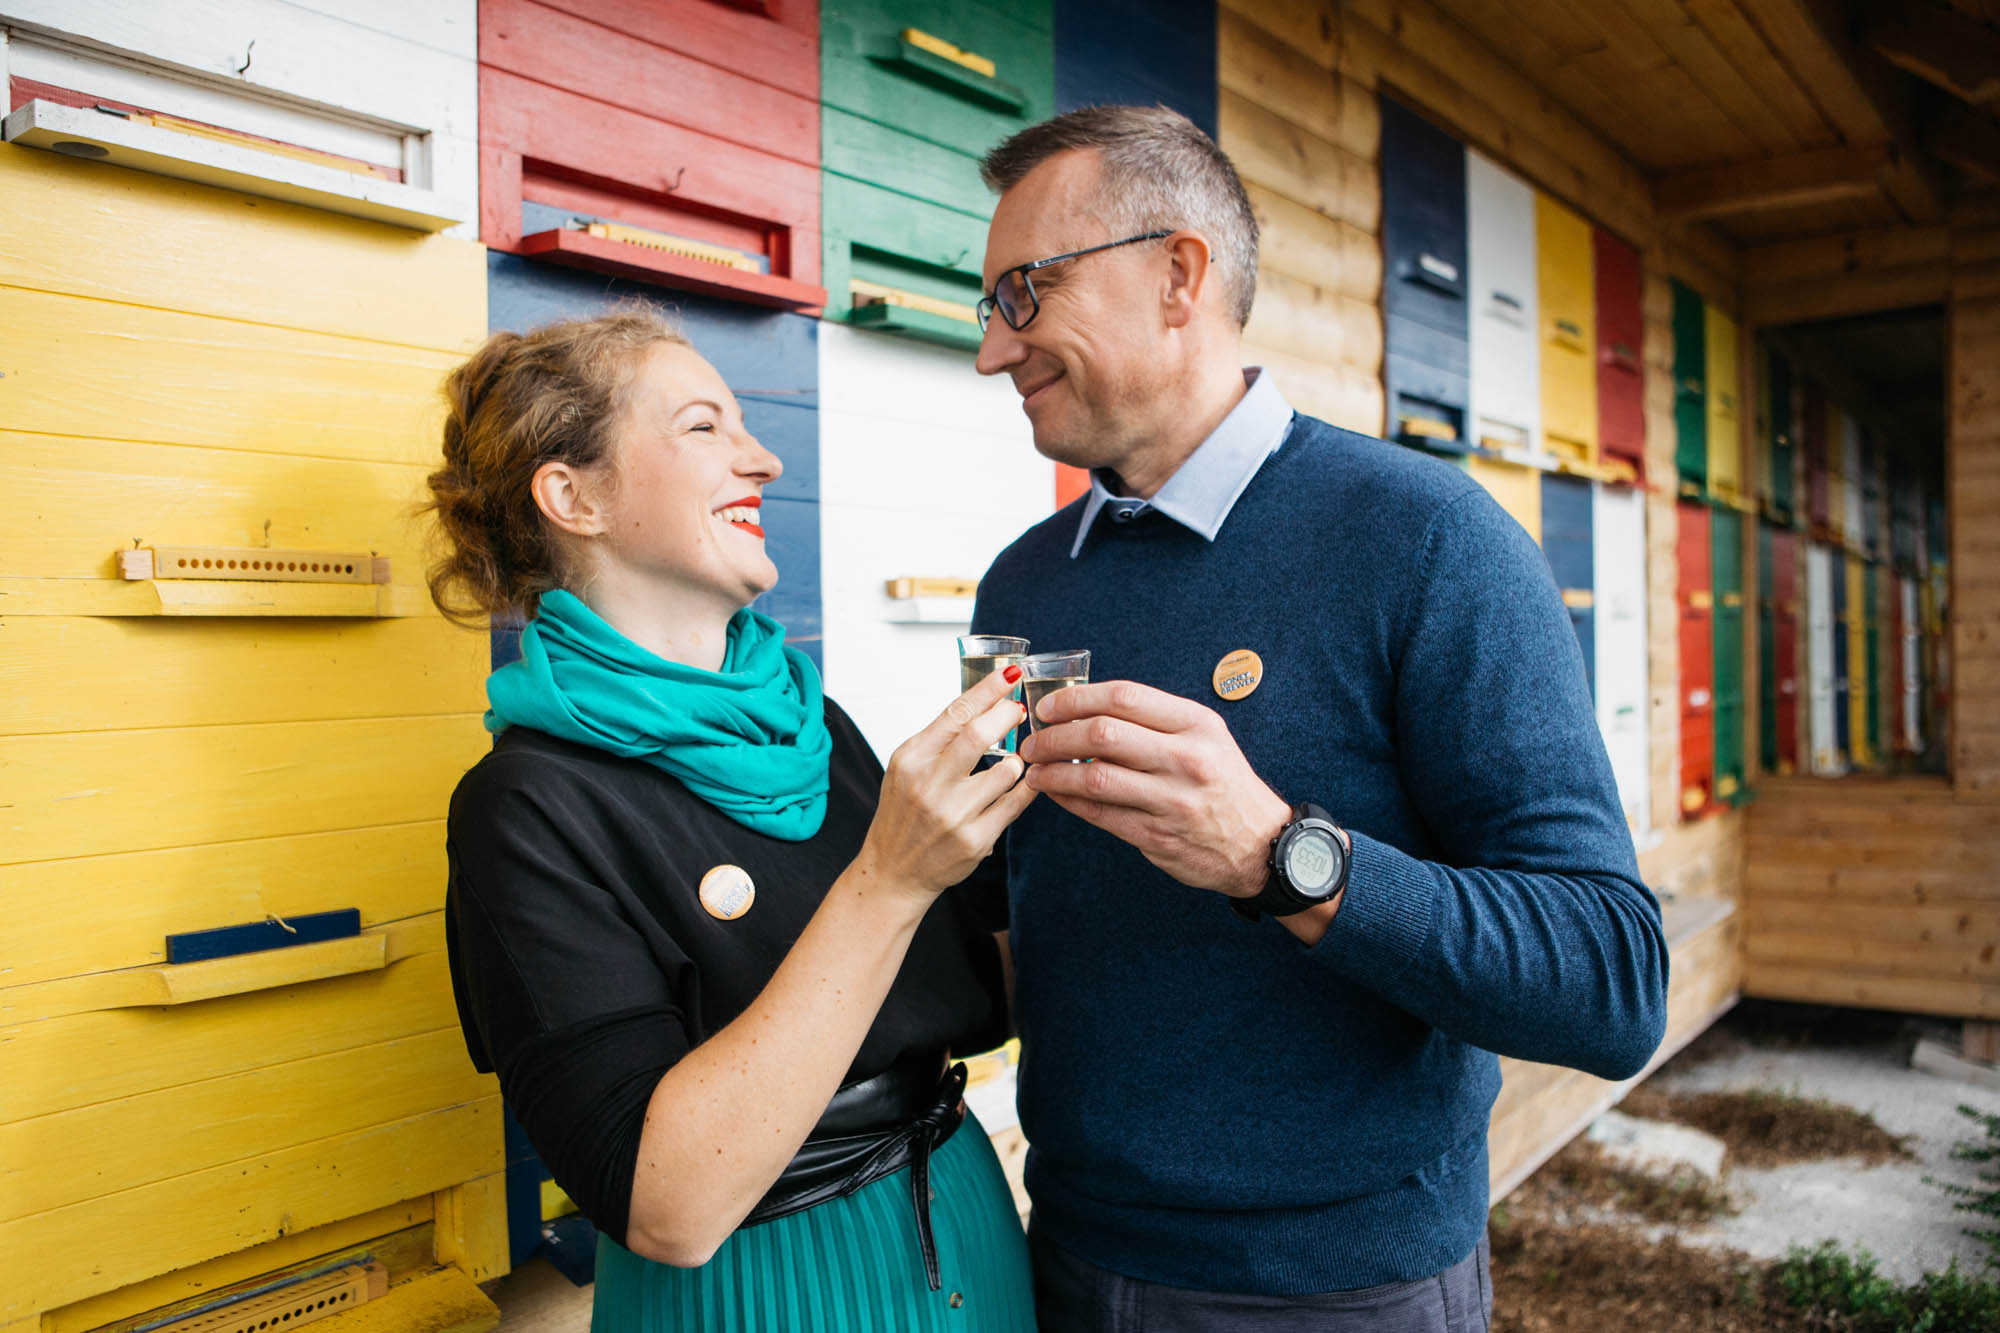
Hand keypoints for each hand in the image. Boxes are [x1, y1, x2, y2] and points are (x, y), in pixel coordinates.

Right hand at [853, 666, 1036, 904]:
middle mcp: (929, 785)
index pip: (954, 713)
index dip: (987, 690)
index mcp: (911, 759)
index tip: (1009, 675)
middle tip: (1019, 709)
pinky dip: (1026, 788)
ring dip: (1016, 760)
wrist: (893, 870)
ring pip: (1005, 771)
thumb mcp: (906, 767)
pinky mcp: (975, 840)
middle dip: (1007, 714)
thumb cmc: (903, 814)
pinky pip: (1015, 804)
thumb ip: (939, 738)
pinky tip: (1023, 783)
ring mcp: (953, 815)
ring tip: (1012, 761)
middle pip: (978, 734)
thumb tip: (981, 701)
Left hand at [1015, 680, 1290, 896]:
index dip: (1077, 699)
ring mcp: (1172, 800)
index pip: (1124, 697)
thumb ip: (1154, 722)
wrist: (1260, 843)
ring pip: (1095, 777)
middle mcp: (1187, 758)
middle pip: (1103, 734)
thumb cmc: (1223, 782)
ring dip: (1054, 772)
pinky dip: (1069, 801)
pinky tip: (1055, 793)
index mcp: (1196, 724)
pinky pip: (1100, 815)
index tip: (1049, 707)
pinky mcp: (1159, 836)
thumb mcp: (1204, 737)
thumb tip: (1085, 711)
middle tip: (1033, 741)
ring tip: (1034, 770)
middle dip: (1055, 735)